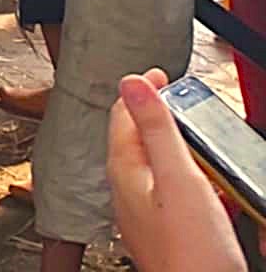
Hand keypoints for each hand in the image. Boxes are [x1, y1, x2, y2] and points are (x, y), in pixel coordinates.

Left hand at [108, 69, 245, 271]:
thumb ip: (156, 129)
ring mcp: (145, 214)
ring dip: (171, 145)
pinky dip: (185, 178)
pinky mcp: (166, 233)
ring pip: (154, 167)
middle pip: (136, 140)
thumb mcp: (177, 177)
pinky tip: (203, 184)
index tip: (157, 73)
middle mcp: (128, 191)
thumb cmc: (190, 252)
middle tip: (173, 96)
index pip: (123, 116)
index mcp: (125, 171)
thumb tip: (131, 83)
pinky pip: (172, 194)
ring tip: (189, 132)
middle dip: (154, 115)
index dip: (142, 90)